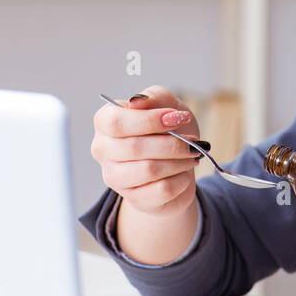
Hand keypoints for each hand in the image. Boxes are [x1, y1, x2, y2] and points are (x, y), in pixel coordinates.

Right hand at [90, 86, 201, 218]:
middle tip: (193, 141)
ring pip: (149, 170)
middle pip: (134, 148)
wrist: (179, 160)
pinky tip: (184, 172)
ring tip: (192, 155)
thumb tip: (136, 101)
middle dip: (171, 143)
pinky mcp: (134, 199)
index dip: (149, 121)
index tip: (177, 118)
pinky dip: (181, 179)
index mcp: (105, 121)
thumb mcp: (166, 103)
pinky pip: (162, 190)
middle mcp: (103, 150)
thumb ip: (153, 97)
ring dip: (179, 161)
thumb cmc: (167, 127)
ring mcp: (115, 178)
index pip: (116, 122)